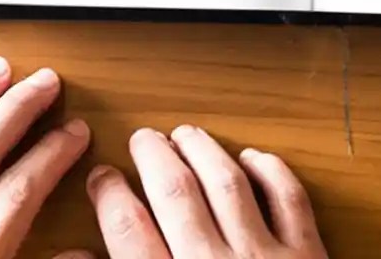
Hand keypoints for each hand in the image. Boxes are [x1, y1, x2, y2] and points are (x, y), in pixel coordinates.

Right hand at [86, 127, 326, 258]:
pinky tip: (253, 158)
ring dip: (205, 153)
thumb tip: (72, 258)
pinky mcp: (308, 257)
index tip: (104, 176)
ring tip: (187, 134)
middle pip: (177, 194)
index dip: (110, 195)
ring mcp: (264, 257)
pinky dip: (271, 172)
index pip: (129, 229)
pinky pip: (289, 200)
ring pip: (229, 185)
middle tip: (144, 138)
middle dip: (155, 158)